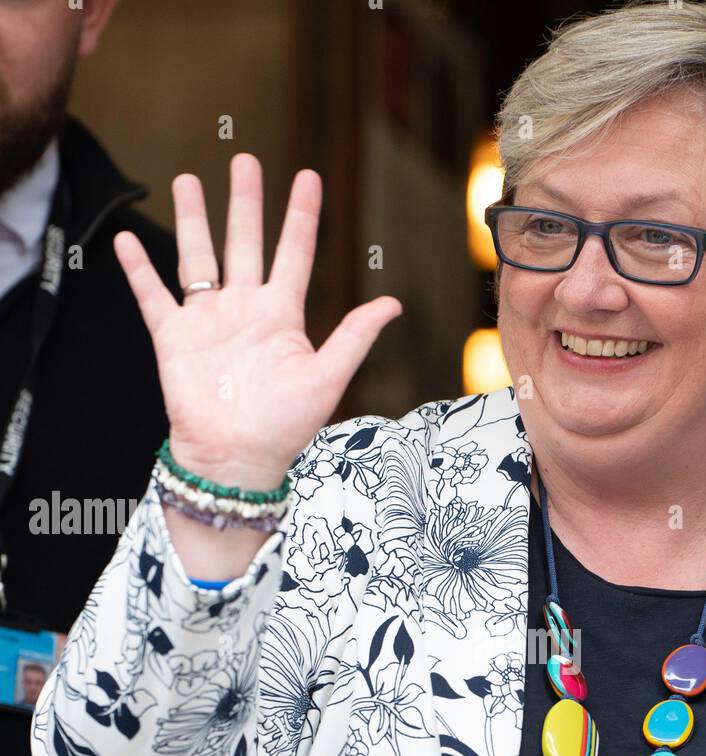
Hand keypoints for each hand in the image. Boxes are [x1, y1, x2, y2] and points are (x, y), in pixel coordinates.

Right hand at [112, 151, 401, 491]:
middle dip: (245, 202)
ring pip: (198, 257)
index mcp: (282, 316)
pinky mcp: (174, 339)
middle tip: (244, 160)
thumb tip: (393, 304)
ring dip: (193, 219)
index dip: (302, 216)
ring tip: (189, 179)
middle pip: (245, 242)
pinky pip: (153, 297)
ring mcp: (208, 321)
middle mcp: (244, 310)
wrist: (237, 460)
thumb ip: (355, 337)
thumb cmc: (284, 427)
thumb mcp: (327, 378)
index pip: (295, 253)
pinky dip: (138, 269)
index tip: (308, 177)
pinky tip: (126, 240)